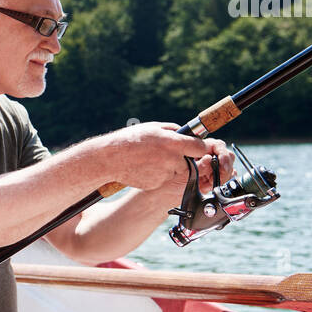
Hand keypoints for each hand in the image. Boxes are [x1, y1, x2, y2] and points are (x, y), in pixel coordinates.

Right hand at [109, 123, 226, 191]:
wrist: (111, 158)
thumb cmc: (131, 139)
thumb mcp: (153, 127)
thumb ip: (173, 130)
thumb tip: (185, 133)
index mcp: (173, 143)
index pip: (200, 148)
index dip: (198, 147)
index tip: (194, 147)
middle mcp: (172, 160)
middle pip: (189, 163)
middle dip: (182, 159)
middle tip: (165, 154)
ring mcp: (165, 174)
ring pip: (175, 172)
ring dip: (169, 167)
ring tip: (151, 159)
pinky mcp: (157, 184)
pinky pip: (163, 179)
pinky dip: (157, 174)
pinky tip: (145, 167)